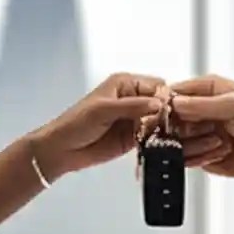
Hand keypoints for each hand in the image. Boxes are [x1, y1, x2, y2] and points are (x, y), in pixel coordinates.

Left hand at [29, 73, 168, 181]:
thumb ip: (132, 106)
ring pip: (160, 121)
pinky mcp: (134, 138)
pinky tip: (163, 146)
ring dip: (165, 129)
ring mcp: (135, 119)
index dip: (165, 97)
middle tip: (170, 128)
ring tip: (167, 139)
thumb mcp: (104, 109)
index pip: (156, 85)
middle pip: (162, 103)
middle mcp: (134, 99)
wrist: (62, 149)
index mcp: (126, 84)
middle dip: (168, 114)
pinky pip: (153, 137)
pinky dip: (159, 141)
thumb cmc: (77, 123)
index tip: (171, 111)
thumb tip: (159, 104)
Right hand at [167, 74, 233, 177]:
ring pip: (178, 141)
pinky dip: (200, 158)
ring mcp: (201, 133)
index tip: (167, 113)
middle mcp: (201, 111)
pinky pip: (189, 158)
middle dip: (179, 128)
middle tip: (194, 132)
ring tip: (220, 144)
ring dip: (194, 145)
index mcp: (208, 89)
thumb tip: (174, 103)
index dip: (168, 103)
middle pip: (172, 118)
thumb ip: (204, 105)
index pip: (175, 92)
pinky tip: (220, 155)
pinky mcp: (204, 155)